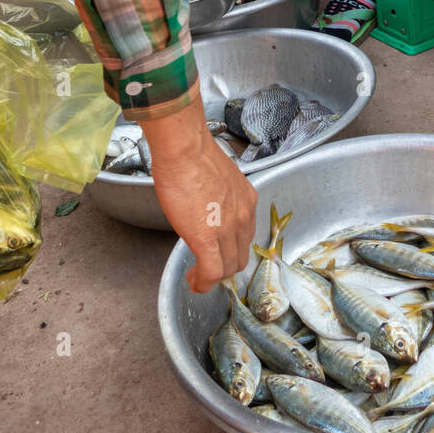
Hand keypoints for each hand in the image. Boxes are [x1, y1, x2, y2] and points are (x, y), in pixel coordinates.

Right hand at [142, 100, 256, 288]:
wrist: (186, 149)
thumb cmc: (194, 156)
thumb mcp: (219, 181)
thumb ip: (220, 201)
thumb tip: (208, 212)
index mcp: (247, 202)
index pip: (245, 237)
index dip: (231, 251)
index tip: (218, 254)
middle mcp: (244, 217)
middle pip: (240, 257)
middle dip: (224, 267)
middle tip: (207, 269)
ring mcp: (229, 229)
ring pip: (228, 267)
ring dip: (213, 277)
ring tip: (197, 276)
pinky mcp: (208, 238)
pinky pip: (212, 272)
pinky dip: (204, 283)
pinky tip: (194, 282)